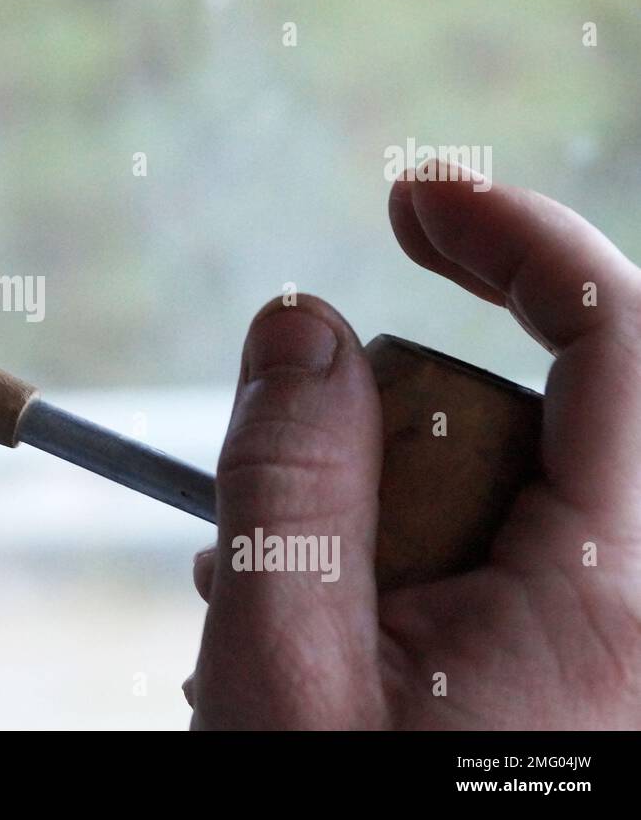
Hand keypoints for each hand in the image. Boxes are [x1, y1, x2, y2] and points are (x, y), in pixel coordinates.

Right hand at [185, 162, 640, 728]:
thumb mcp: (283, 669)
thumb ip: (288, 478)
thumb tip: (298, 320)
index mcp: (619, 607)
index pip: (623, 339)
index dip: (520, 237)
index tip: (411, 199)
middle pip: (535, 422)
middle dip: (390, 430)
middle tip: (280, 503)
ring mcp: (616, 651)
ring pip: (507, 499)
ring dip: (380, 514)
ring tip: (270, 599)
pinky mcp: (581, 677)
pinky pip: (503, 568)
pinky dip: (401, 567)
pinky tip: (321, 635)